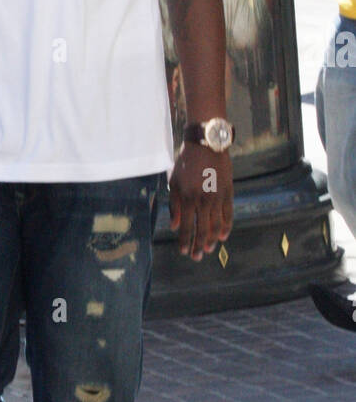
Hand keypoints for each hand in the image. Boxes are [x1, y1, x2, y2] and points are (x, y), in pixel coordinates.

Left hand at [168, 144, 232, 260]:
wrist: (207, 144)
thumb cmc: (186, 163)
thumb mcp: (174, 182)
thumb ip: (174, 205)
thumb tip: (173, 226)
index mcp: (187, 199)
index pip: (186, 227)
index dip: (185, 241)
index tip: (183, 251)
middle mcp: (203, 201)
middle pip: (202, 230)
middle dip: (198, 246)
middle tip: (196, 257)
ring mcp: (217, 198)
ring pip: (216, 225)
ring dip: (212, 240)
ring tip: (208, 250)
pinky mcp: (228, 192)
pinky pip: (228, 214)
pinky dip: (226, 226)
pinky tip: (222, 236)